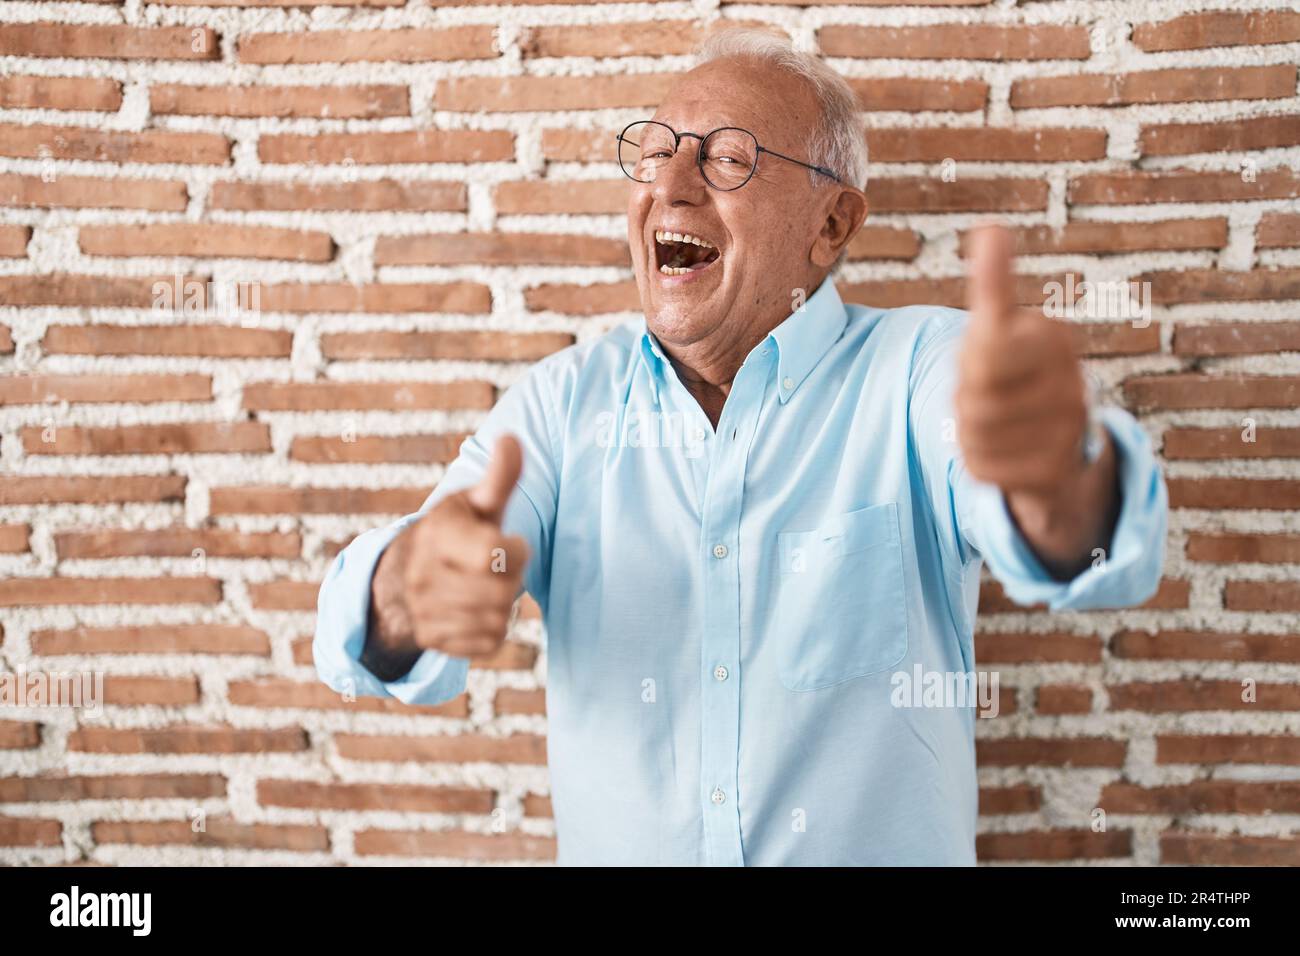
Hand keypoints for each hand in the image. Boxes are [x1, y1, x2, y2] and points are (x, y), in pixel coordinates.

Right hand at [371, 434, 530, 662]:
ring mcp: (424, 611)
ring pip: (497, 620)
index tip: (509, 540)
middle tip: (498, 567)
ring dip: (504, 604)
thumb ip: (500, 477)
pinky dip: (493, 629)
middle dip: (512, 579)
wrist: (405, 575)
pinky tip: (478, 609)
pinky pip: (488, 643)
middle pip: (502, 592)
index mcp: (438, 534)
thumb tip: (513, 438)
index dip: (516, 550)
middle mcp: (423, 574)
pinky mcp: (433, 641)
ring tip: (486, 585)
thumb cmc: (456, 531)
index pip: (494, 555)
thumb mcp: (475, 502)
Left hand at [955, 224, 1087, 498]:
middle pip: (973, 387)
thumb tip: (990, 228)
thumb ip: (990, 292)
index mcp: (1053, 337)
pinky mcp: (1056, 469)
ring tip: (995, 423)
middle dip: (964, 393)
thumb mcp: (999, 334)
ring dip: (967, 430)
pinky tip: (1002, 453)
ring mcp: (1067, 426)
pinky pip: (982, 467)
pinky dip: (978, 462)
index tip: (988, 247)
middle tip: (980, 393)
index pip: (1000, 323)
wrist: (1060, 449)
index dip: (984, 304)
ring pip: (973, 430)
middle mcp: (1069, 379)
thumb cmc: (1013, 377)